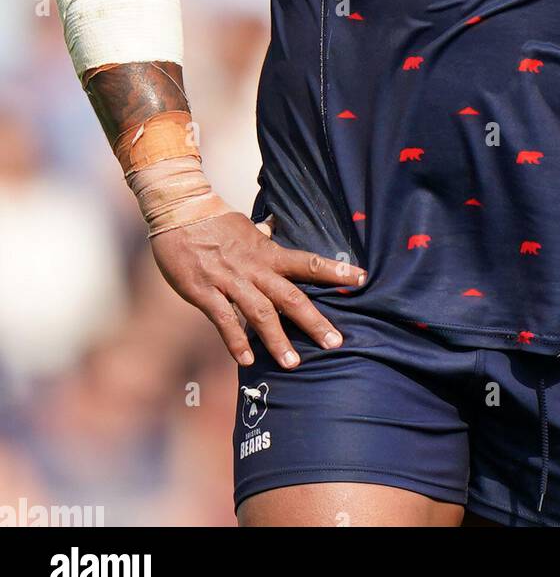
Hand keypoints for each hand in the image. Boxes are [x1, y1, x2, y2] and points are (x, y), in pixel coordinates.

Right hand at [150, 210, 365, 368]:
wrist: (179, 213)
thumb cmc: (214, 222)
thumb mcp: (247, 228)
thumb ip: (264, 237)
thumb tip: (277, 227)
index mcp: (268, 251)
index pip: (308, 261)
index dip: (335, 271)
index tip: (362, 279)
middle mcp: (254, 267)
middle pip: (291, 295)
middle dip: (314, 321)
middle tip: (336, 342)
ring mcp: (230, 280)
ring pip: (260, 312)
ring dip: (278, 339)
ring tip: (294, 363)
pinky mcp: (205, 292)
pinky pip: (224, 320)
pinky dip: (235, 340)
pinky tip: (246, 361)